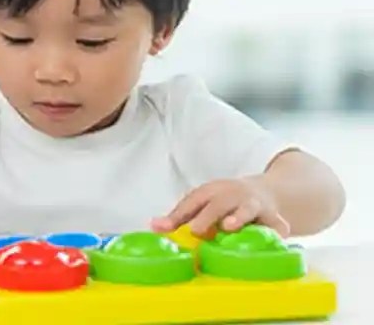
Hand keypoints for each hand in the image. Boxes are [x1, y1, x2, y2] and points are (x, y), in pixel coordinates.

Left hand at [151, 177, 289, 237]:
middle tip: (196, 230)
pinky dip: (277, 229)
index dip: (178, 214)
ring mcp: (253, 204)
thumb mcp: (202, 204)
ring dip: (238, 216)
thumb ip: (179, 217)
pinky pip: (277, 224)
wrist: (264, 192)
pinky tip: (276, 238)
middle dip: (207, 216)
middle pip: (218, 203)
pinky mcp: (274, 216)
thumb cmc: (224, 202)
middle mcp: (232, 195)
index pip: (192, 200)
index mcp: (211, 191)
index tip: (164, 226)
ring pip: (247, 209)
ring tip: (230, 226)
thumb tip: (153, 227)